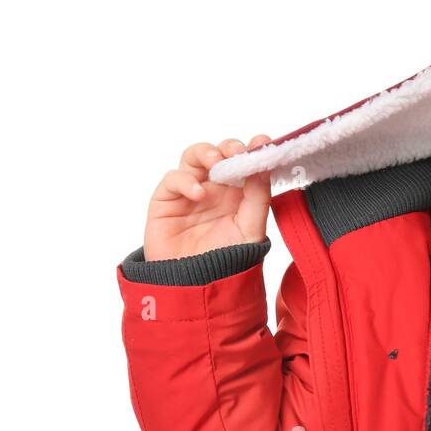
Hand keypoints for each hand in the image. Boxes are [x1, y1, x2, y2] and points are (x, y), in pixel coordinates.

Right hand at [143, 136, 272, 260]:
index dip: (254, 150)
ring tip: (217, 162)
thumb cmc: (226, 261)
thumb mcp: (251, 229)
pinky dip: (185, 180)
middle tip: (239, 152)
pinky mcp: (166, 200)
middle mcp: (216, 188)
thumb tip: (263, 165)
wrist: (196, 287)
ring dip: (206, 152)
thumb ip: (259, 198)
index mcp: (240, 193)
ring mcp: (190, 191)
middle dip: (230, 147)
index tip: (263, 142)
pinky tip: (198, 194)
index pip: (246, 163)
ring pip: (194, 156)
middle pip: (221, 153)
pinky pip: (173, 178)